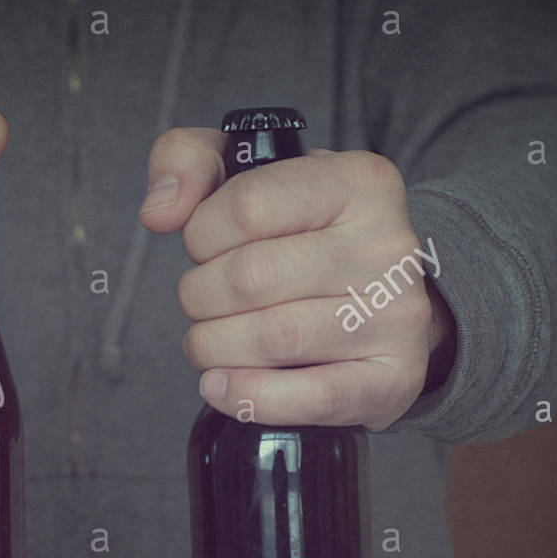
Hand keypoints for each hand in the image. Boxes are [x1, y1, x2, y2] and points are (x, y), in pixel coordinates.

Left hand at [140, 131, 454, 429]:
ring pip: (272, 339)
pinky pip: (312, 397)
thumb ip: (187, 160)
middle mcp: (388, 245)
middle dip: (199, 297)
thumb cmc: (299, 235)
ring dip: (214, 347)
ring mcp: (397, 316)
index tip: (206, 247)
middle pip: (250, 278)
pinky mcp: (393, 379)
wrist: (375, 300)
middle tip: (203, 302)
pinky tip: (222, 386)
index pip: (246, 206)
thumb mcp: (245, 175)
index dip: (200, 235)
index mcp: (357, 182)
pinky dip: (249, 396)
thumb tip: (159, 211)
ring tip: (211, 342)